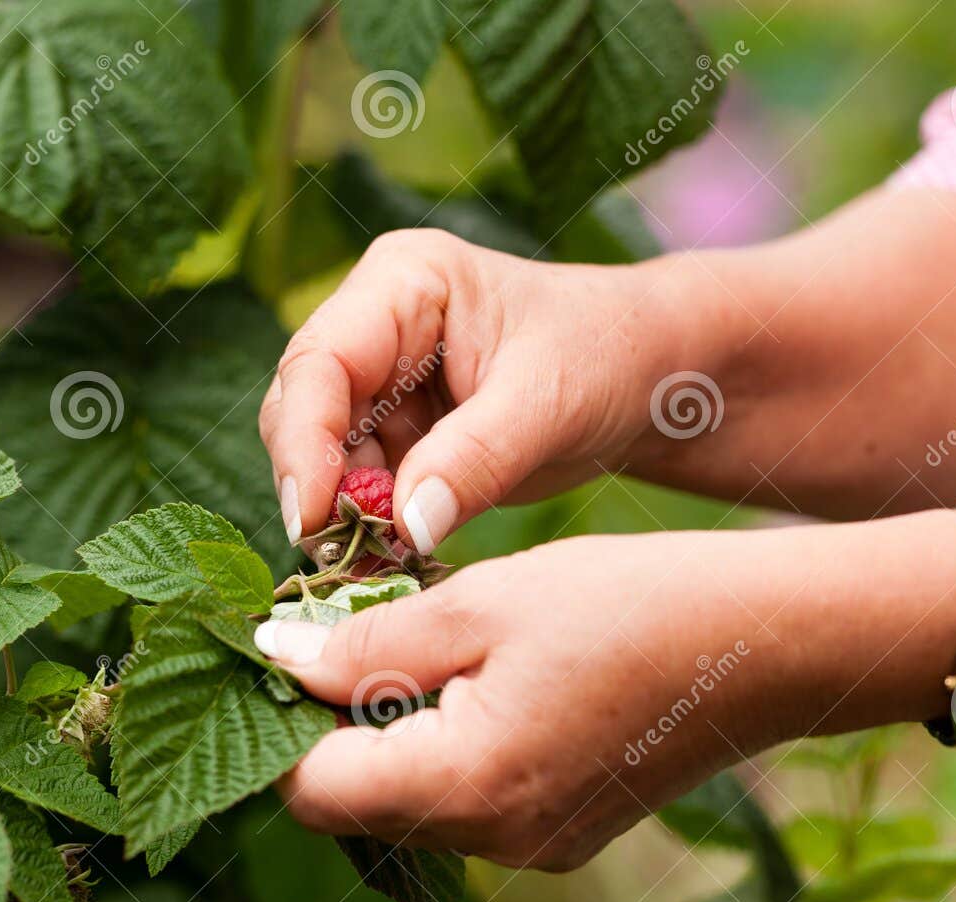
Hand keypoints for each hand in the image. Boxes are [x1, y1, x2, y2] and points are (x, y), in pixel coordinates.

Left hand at [257, 531, 813, 870]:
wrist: (763, 643)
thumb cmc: (629, 605)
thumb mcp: (483, 600)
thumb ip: (367, 641)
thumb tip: (274, 656)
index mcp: (463, 785)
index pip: (310, 790)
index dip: (277, 722)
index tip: (283, 651)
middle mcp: (493, 841)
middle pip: (356, 804)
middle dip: (332, 724)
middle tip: (348, 631)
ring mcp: (533, 847)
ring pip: (411, 804)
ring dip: (391, 733)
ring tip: (424, 644)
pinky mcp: (563, 834)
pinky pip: (469, 804)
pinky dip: (448, 748)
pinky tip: (481, 680)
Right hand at [259, 229, 700, 553]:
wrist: (651, 379)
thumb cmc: (608, 357)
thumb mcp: (548, 404)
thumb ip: (474, 460)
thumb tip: (403, 526)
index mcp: (406, 282)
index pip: (321, 360)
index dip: (304, 441)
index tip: (312, 517)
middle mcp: (377, 325)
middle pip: (304, 408)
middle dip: (317, 484)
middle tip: (338, 555)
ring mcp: (385, 381)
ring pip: (324, 456)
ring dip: (344, 514)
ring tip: (378, 564)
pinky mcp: (401, 432)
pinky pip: (362, 485)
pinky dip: (372, 526)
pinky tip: (396, 558)